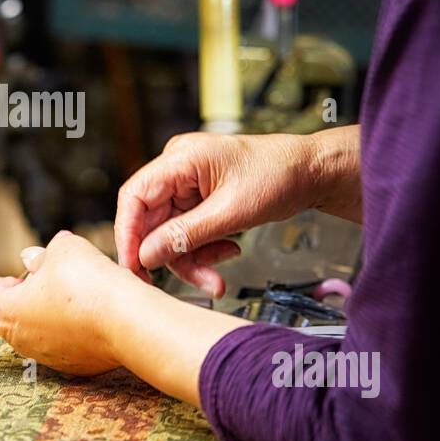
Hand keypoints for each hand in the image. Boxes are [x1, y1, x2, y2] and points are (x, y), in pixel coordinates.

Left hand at [0, 231, 127, 375]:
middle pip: (13, 322)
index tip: (14, 283)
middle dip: (29, 299)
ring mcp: (52, 357)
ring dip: (54, 314)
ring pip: (43, 334)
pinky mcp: (80, 366)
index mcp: (9, 314)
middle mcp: (25, 342)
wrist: (127, 320)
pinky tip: (96, 311)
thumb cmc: (87, 284)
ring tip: (79, 293)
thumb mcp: (62, 249)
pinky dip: (77, 330)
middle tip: (52, 280)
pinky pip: (70, 345)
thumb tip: (33, 260)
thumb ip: (42, 255)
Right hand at [115, 131, 319, 296]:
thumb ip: (186, 234)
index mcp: (181, 158)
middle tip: (193, 282)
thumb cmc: (280, 175)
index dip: (128, 234)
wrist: (311, 172)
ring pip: (171, 232)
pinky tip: (228, 248)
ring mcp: (188, 184)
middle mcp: (178, 169)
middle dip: (173, 255)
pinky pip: (188, 231)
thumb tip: (147, 255)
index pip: (134, 196)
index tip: (134, 266)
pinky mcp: (200, 199)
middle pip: (152, 220)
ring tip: (217, 275)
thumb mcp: (232, 211)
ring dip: (192, 258)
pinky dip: (204, 248)